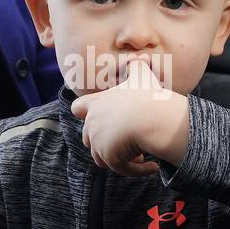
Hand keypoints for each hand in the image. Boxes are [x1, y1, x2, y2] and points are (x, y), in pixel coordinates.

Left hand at [70, 59, 188, 174]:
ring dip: (121, 159)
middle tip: (133, 143)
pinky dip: (136, 170)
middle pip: (89, 138)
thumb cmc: (148, 95)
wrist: (151, 118)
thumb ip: (136, 66)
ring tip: (142, 157)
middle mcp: (92, 122)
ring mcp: (98, 141)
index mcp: (96, 103)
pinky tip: (152, 168)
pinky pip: (120, 169)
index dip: (86, 114)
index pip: (77, 108)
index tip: (105, 121)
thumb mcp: (141, 74)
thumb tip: (139, 58)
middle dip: (108, 142)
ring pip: (102, 156)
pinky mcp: (107, 157)